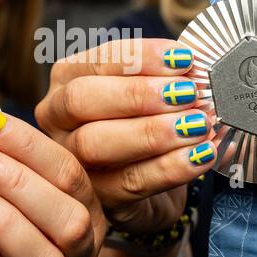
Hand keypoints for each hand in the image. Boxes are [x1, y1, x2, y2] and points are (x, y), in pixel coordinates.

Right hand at [35, 39, 215, 234]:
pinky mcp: (94, 199)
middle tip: (187, 94)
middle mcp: (57, 118)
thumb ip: (166, 80)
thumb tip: (198, 70)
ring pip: (95, 143)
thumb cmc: (148, 129)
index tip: (183, 59)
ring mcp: (70, 160)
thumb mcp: (151, 97)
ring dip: (151, 132)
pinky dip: (169, 167)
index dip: (141, 58)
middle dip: (138, 94)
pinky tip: (200, 155)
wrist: (153, 193)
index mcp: (68, 79)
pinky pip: (127, 181)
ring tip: (197, 126)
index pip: (97, 60)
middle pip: (81, 99)